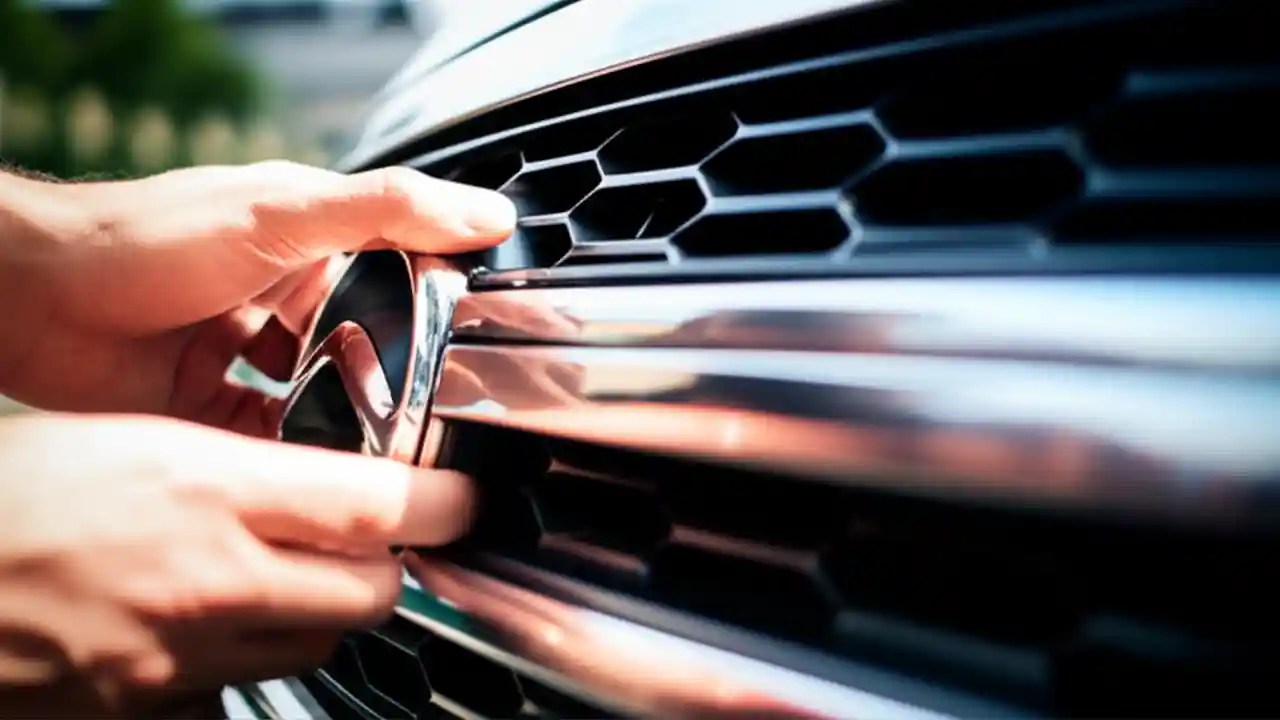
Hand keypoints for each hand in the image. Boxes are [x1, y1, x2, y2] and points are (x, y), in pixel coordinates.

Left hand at [0, 162, 514, 434]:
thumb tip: (486, 212)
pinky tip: (310, 468)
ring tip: (375, 450)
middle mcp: (276, 294)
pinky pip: (266, 437)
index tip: (474, 342)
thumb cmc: (144, 238)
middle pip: (358, 343)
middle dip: (387, 377)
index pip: (393, 268)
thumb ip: (386, 210)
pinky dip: (287, 452)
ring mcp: (240, 350)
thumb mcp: (283, 214)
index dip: (433, 303)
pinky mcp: (205, 401)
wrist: (29, 299)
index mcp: (304, 237)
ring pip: (314, 396)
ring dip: (338, 420)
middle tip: (424, 416)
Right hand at [0, 413, 474, 716]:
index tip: (463, 496)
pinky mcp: (151, 706)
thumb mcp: (126, 442)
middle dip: (389, 563)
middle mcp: (207, 581)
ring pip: (318, 643)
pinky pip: (243, 684)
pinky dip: (255, 652)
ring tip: (290, 569)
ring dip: (327, 608)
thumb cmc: (7, 496)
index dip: (443, 501)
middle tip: (376, 533)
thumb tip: (318, 479)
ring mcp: (179, 658)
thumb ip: (234, 466)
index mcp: (205, 490)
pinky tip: (216, 616)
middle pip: (370, 590)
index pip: (381, 505)